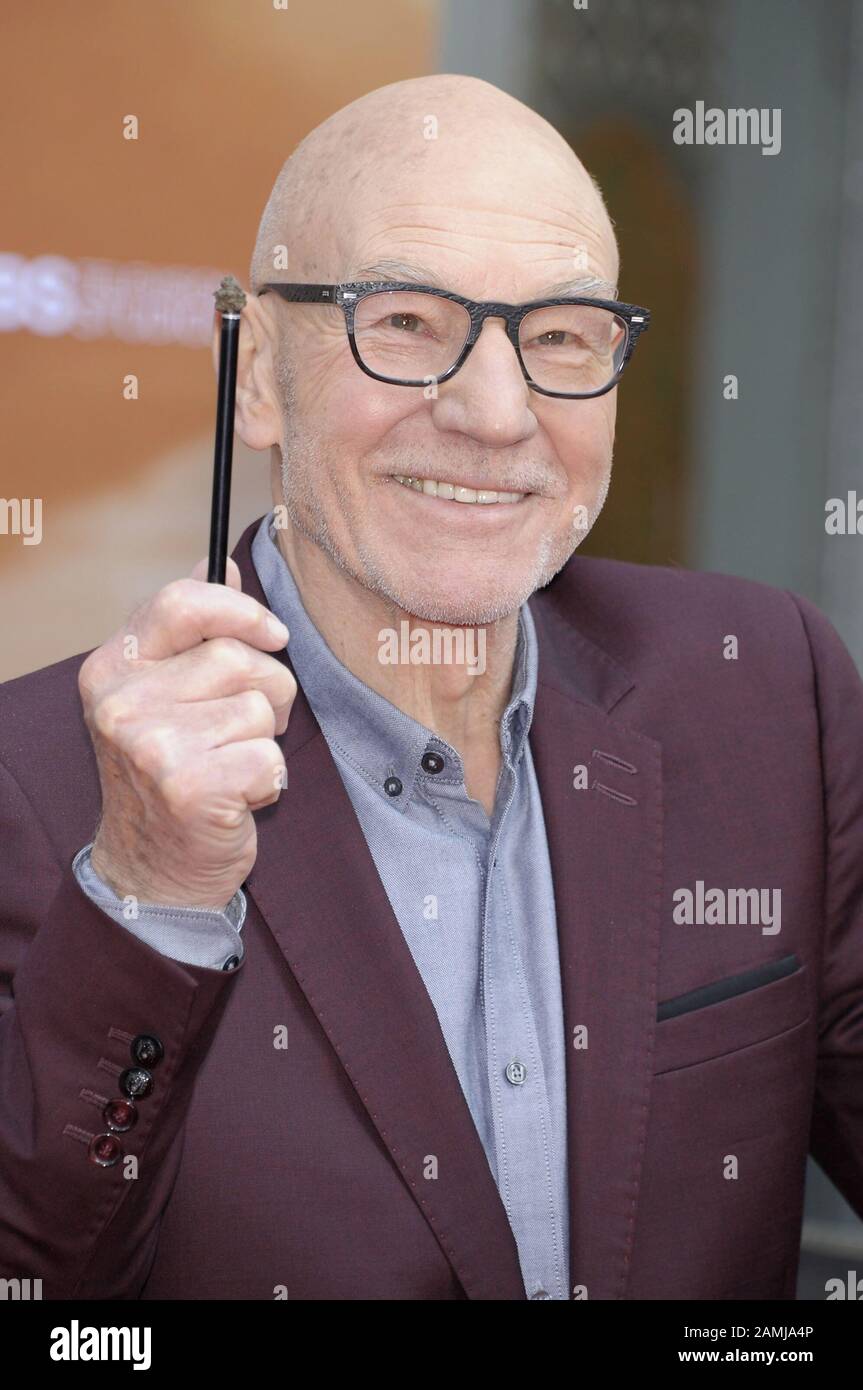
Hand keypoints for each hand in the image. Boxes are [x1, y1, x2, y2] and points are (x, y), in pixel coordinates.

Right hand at [79, 557, 295, 908]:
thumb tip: (223, 564)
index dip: (242, 611)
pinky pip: (269, 756)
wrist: (154, 869)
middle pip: (237, 657)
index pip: (182, 601)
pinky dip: (269, 780)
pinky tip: (238, 798)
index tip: (273, 635)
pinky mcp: (187, 785)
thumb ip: (190, 630)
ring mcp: (150, 744)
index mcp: (112, 667)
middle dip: (267, 691)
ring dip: (266, 740)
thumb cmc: (173, 772)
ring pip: (258, 707)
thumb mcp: (166, 694)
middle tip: (246, 729)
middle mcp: (121, 702)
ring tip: (233, 765)